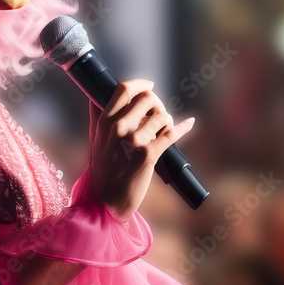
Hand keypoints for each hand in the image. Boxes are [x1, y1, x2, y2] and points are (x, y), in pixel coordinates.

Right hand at [86, 79, 194, 220]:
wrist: (106, 200)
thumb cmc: (102, 170)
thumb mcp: (94, 140)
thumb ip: (96, 116)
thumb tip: (95, 96)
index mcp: (105, 121)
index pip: (124, 89)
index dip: (140, 84)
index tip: (149, 85)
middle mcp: (119, 127)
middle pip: (147, 98)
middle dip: (157, 104)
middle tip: (158, 115)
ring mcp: (134, 141)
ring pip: (162, 116)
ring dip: (167, 121)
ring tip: (164, 130)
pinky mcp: (148, 155)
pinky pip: (171, 135)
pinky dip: (183, 128)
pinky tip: (189, 123)